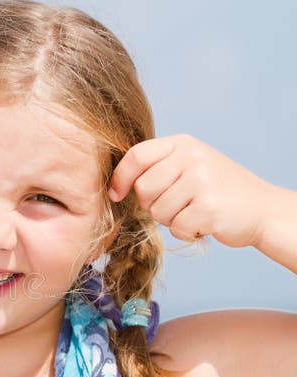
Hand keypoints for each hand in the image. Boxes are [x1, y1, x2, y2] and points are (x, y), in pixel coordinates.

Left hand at [109, 134, 271, 247]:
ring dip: (170, 220)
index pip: (136, 155)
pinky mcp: (209, 207)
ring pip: (157, 211)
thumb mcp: (189, 166)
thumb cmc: (217, 191)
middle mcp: (192, 157)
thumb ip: (157, 168)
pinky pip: (176, 227)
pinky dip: (185, 232)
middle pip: (143, 188)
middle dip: (151, 205)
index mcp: (183, 144)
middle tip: (176, 206)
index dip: (120, 177)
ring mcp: (201, 181)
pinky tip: (204, 223)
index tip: (115, 194)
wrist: (263, 209)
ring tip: (194, 212)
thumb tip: (113, 185)